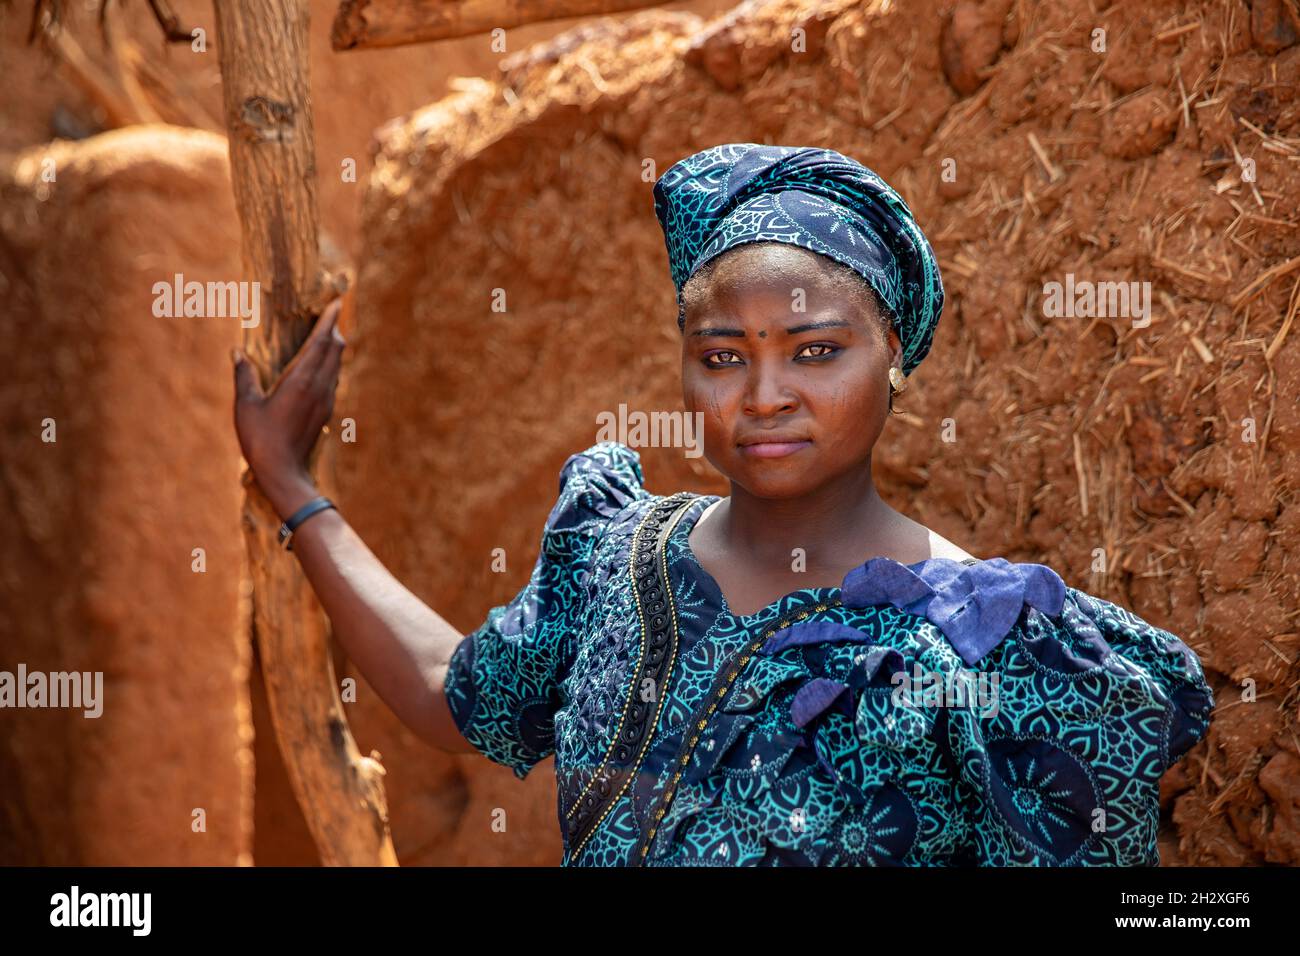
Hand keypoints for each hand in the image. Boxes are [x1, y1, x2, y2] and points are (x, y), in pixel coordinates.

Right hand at [232, 297, 345, 518]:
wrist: (285, 472)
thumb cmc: (261, 439)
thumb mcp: (246, 405)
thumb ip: (244, 376)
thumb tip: (237, 352)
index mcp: (302, 380)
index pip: (321, 342)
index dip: (329, 320)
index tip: (335, 302)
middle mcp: (319, 387)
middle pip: (335, 350)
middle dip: (334, 328)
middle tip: (332, 312)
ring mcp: (325, 400)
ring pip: (336, 365)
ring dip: (333, 347)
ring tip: (328, 333)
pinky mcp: (325, 411)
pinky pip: (332, 379)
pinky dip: (330, 364)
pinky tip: (322, 365)